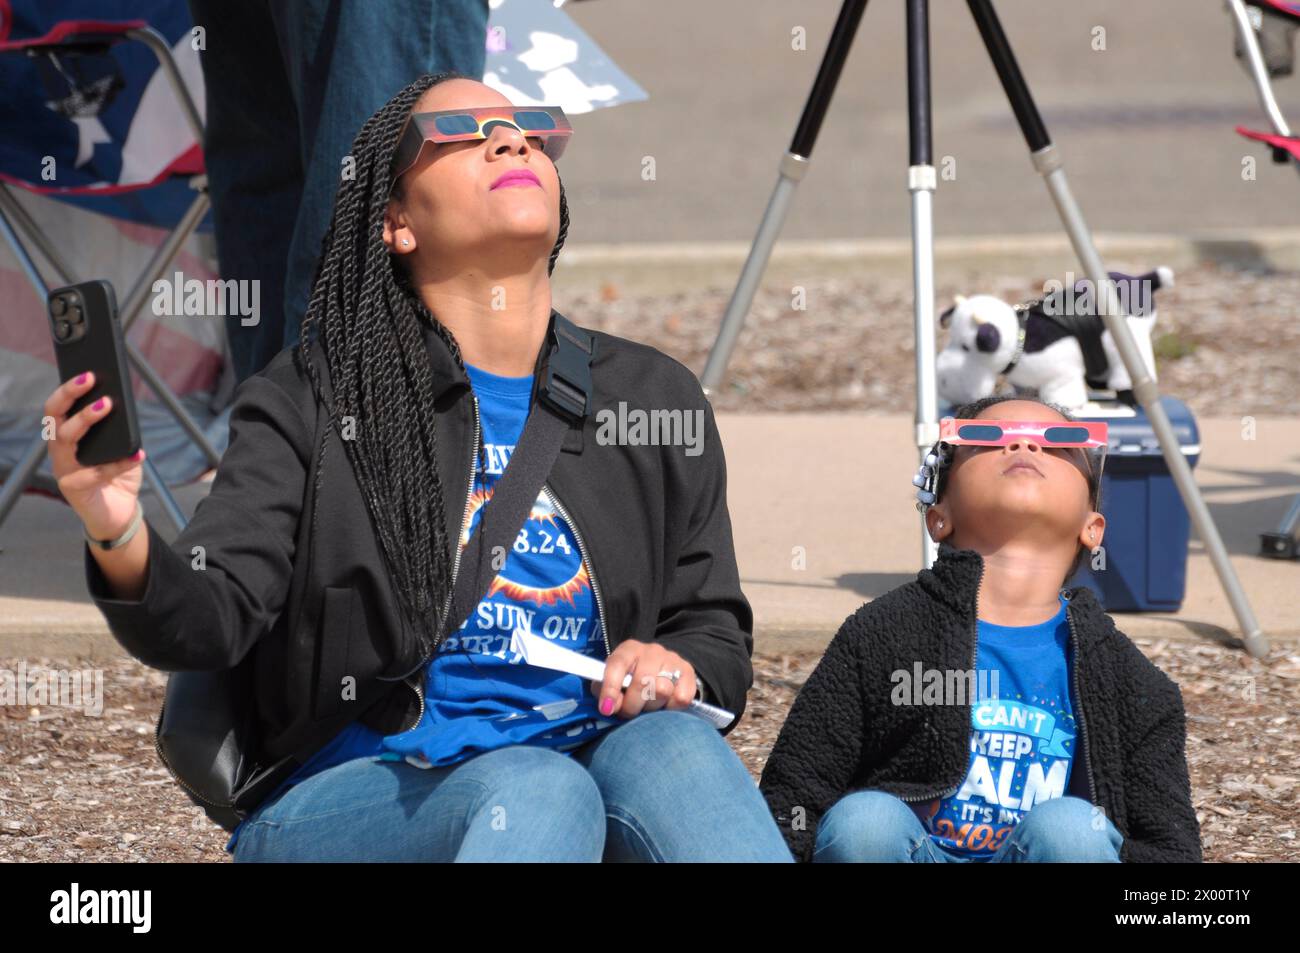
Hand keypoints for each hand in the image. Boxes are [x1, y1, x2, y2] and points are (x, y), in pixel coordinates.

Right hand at [45, 371, 143, 538]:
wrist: (120, 512)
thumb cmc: (117, 474)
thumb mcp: (121, 446)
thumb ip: (119, 428)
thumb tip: (122, 402)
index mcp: (67, 437)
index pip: (58, 408)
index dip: (67, 389)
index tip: (86, 371)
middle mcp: (59, 451)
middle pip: (54, 418)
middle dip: (69, 395)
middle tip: (90, 379)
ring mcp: (64, 470)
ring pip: (65, 439)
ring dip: (85, 419)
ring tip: (107, 405)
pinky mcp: (74, 489)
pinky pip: (95, 472)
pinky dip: (119, 462)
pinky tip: (138, 454)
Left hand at [589, 640, 695, 718]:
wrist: (661, 668)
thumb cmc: (631, 680)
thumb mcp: (615, 682)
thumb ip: (608, 694)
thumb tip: (610, 707)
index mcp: (629, 650)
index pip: (617, 664)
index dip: (610, 688)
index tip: (606, 708)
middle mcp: (652, 651)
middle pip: (641, 682)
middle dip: (632, 706)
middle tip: (629, 712)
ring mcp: (672, 659)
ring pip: (662, 690)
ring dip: (651, 708)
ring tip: (647, 708)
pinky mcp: (688, 672)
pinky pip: (680, 698)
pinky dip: (671, 708)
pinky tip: (664, 704)